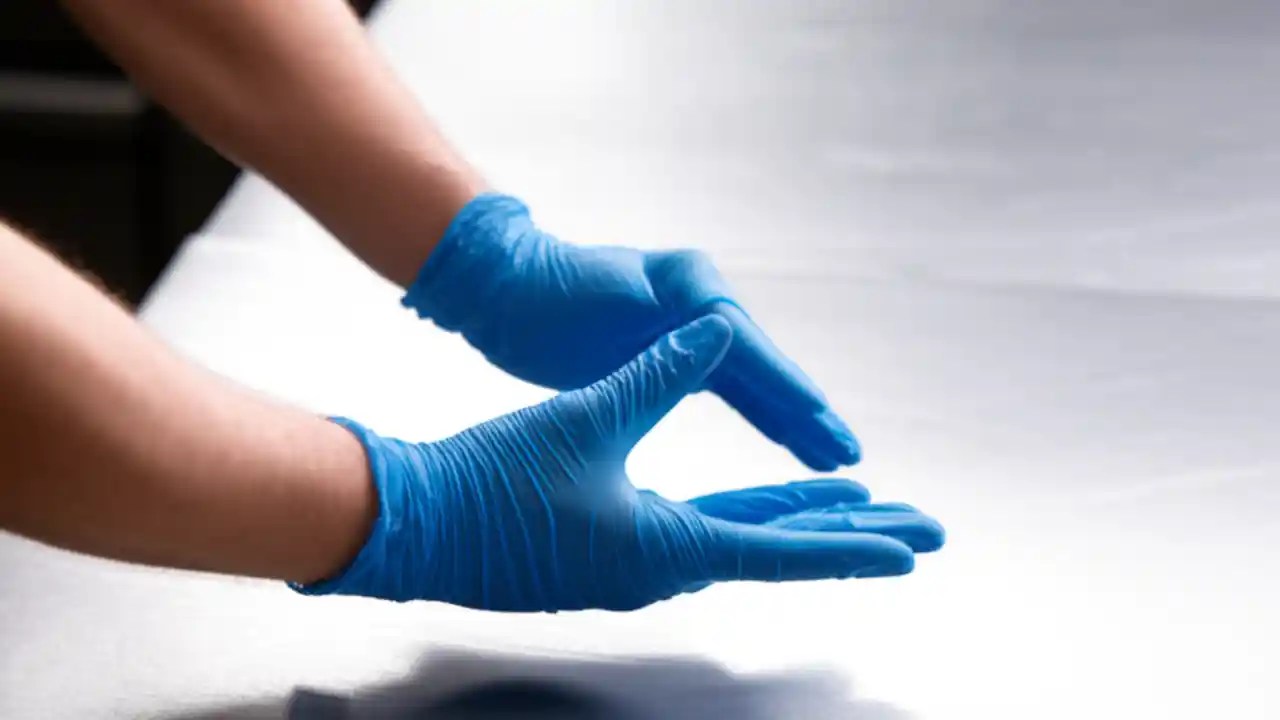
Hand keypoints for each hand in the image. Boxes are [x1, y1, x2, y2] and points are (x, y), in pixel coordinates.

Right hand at [298, 317, 941, 611]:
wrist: (417, 523)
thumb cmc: (497, 480)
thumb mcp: (588, 418)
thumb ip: (660, 375)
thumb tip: (719, 332)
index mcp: (666, 545)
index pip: (783, 548)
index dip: (852, 541)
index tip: (910, 546)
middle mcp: (663, 567)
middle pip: (778, 548)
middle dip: (851, 533)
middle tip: (919, 528)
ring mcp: (636, 568)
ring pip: (742, 540)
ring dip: (801, 524)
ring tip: (855, 508)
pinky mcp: (611, 556)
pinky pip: (701, 535)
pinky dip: (746, 520)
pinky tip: (757, 511)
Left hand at [402, 194, 859, 471]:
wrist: (507, 290)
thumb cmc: (544, 299)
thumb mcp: (601, 308)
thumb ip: (662, 322)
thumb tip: (732, 328)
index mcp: (689, 284)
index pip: (746, 345)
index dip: (784, 386)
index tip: (821, 418)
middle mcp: (703, 300)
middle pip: (762, 365)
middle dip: (805, 409)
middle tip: (848, 451)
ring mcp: (695, 324)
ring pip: (754, 380)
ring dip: (793, 417)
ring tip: (835, 455)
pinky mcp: (681, 347)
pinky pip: (732, 387)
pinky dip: (762, 413)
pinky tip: (791, 439)